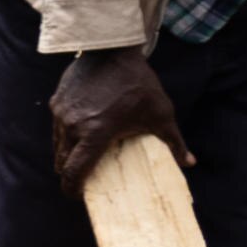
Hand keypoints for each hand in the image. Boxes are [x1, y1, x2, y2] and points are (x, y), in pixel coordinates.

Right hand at [48, 48, 184, 186]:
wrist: (112, 50)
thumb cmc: (139, 84)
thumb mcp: (161, 113)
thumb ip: (173, 142)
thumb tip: (190, 163)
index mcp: (96, 134)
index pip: (75, 171)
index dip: (73, 189)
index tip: (78, 196)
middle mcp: (72, 126)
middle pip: (61, 162)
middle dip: (69, 174)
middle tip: (80, 180)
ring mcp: (61, 114)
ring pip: (57, 145)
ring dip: (66, 155)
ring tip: (80, 157)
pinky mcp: (56, 102)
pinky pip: (56, 128)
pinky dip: (65, 136)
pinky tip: (79, 133)